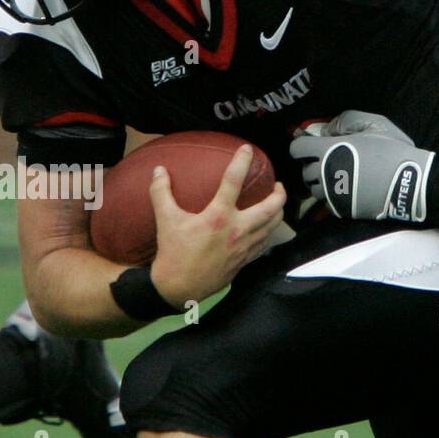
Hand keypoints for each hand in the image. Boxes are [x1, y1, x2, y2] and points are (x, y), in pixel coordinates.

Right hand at [149, 143, 286, 305]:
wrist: (179, 287)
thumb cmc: (173, 253)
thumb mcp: (165, 219)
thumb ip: (161, 192)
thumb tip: (159, 170)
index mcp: (218, 217)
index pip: (233, 181)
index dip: (242, 162)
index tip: (248, 150)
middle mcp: (237, 230)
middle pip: (270, 208)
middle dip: (279, 193)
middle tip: (277, 184)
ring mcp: (244, 247)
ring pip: (273, 226)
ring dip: (278, 212)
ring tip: (276, 203)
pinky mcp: (245, 260)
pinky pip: (265, 243)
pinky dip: (270, 231)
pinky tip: (266, 228)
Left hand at [291, 113, 437, 222]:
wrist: (409, 183)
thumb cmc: (392, 150)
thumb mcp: (372, 124)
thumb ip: (344, 122)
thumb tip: (327, 131)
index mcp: (328, 150)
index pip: (297, 149)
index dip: (302, 146)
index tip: (311, 147)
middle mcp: (324, 173)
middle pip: (305, 171)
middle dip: (313, 166)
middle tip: (329, 162)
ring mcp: (332, 194)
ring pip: (314, 190)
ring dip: (321, 184)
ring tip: (338, 178)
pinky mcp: (342, 210)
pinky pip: (328, 204)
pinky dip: (332, 197)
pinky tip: (347, 191)